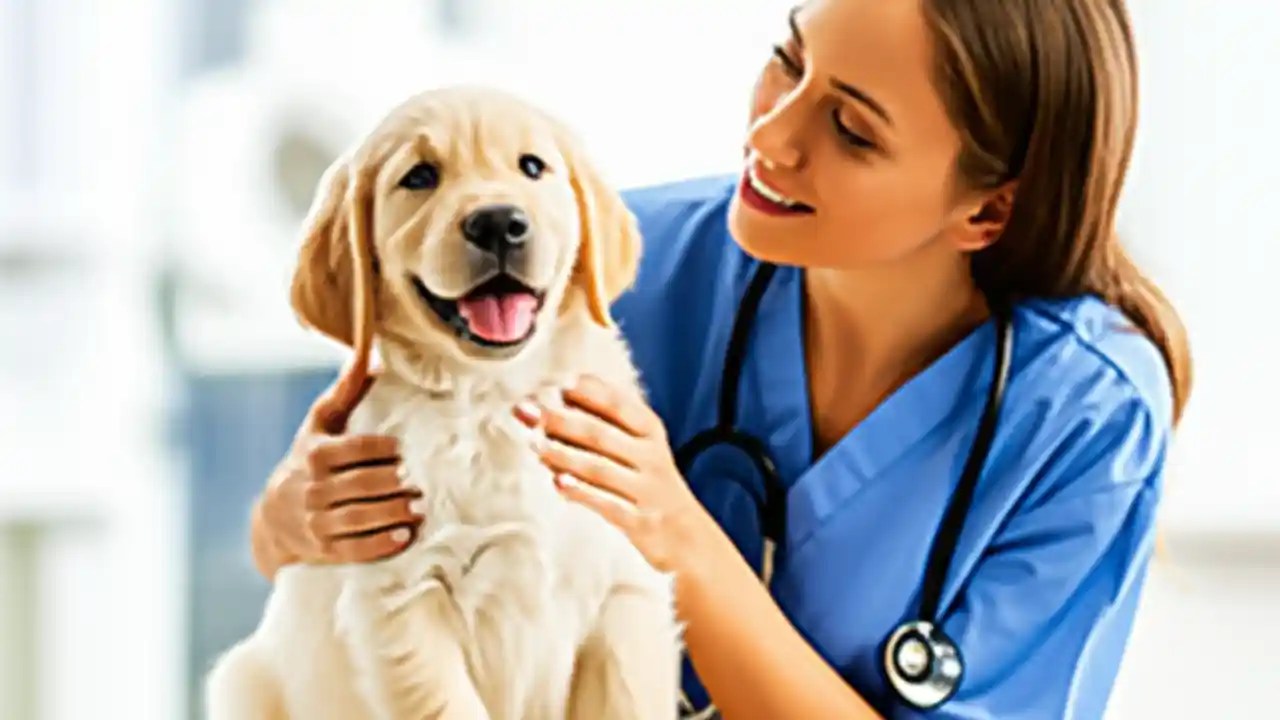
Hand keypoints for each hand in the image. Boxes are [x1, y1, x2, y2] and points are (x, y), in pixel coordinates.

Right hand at [255, 368, 423, 572]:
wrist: (273, 517)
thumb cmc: (308, 460)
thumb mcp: (319, 425)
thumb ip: (344, 392)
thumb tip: (369, 355)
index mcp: (315, 454)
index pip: (353, 449)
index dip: (381, 448)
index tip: (402, 449)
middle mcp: (313, 488)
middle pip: (361, 484)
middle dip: (393, 482)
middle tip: (419, 480)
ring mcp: (318, 522)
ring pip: (360, 517)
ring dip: (393, 513)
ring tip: (419, 507)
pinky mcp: (325, 549)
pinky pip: (355, 548)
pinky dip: (381, 544)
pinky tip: (404, 536)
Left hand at [512, 375, 714, 575]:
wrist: (687, 536)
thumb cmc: (650, 483)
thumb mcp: (641, 447)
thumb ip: (608, 423)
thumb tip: (560, 399)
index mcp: (650, 431)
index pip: (618, 404)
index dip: (587, 393)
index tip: (558, 384)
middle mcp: (650, 456)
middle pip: (600, 434)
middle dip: (560, 420)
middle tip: (527, 410)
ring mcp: (645, 489)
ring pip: (599, 468)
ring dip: (563, 455)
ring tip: (534, 445)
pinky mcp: (638, 520)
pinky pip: (605, 503)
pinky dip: (580, 492)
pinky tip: (557, 483)